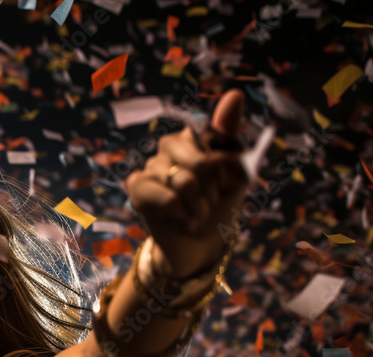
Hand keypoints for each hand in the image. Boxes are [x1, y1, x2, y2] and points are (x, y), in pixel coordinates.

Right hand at [124, 89, 249, 278]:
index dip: (226, 167)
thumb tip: (235, 94)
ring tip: (199, 216)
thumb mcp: (234, 174)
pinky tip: (184, 221)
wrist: (199, 245)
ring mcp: (150, 167)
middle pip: (198, 159)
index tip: (229, 183)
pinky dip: (180, 213)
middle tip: (212, 201)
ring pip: (183, 180)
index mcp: (192, 139)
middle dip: (213, 187)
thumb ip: (231, 134)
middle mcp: (168, 149)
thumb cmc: (218, 208)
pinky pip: (163, 195)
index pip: (214, 141)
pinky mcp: (137, 188)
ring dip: (199, 205)